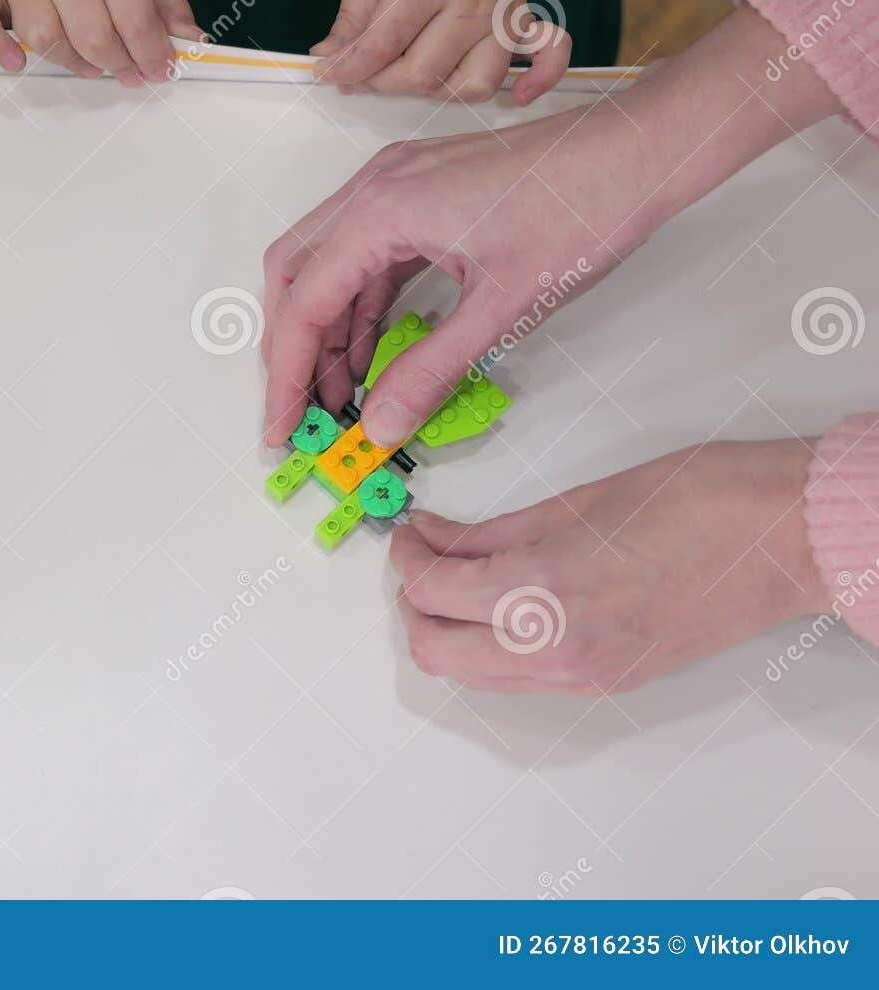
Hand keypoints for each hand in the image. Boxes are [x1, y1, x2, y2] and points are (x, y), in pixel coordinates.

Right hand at [0, 0, 201, 84]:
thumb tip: (186, 39)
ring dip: (70, 61)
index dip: (151, 50)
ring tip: (92, 66)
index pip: (133, 15)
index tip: (160, 67)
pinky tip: (17, 60)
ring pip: (42, 35)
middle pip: (91, 33)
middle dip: (116, 62)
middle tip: (131, 71)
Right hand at [261, 106, 654, 447]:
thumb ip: (432, 370)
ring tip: (342, 394)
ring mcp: (397, 186)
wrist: (640, 151)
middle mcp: (377, 189)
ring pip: (326, 265)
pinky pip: (364, 255)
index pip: (304, 304)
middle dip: (292, 351)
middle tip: (303, 412)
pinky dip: (358, 307)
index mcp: (383, 209)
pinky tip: (374, 351)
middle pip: (295, 277)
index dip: (287, 375)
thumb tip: (382, 424)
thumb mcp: (504, 306)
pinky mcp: (421, 195)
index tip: (283, 426)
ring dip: (326, 331)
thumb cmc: (583, 205)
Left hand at [313, 0, 570, 103]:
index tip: (328, 73)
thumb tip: (329, 56)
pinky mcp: (527, 24)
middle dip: (381, 82)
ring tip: (404, 77)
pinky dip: (541, 78)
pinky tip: (519, 97)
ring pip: (474, 83)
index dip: (351, 64)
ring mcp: (506, 15)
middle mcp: (478, 0)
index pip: (388, 39)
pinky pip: (551, 54)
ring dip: (434, 90)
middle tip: (357, 77)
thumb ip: (355, 16)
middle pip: (425, 71)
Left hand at [389, 440, 825, 692]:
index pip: (430, 591)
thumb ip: (490, 531)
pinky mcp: (605, 682)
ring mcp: (581, 674)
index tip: (409, 533)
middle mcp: (554, 647)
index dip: (405, 558)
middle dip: (412, 603)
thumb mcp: (574, 500)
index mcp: (541, 592)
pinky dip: (490, 646)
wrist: (784, 539)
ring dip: (447, 629)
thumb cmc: (701, 501)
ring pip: (471, 673)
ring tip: (457, 580)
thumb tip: (436, 538)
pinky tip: (500, 604)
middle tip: (420, 560)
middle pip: (434, 649)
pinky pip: (518, 678)